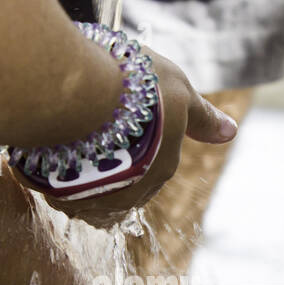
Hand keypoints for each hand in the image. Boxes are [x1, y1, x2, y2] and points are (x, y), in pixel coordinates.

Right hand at [49, 50, 237, 228]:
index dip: (140, 141)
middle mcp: (131, 194)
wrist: (77, 90)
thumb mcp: (179, 90)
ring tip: (71, 141)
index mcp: (163, 169)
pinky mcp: (61, 198)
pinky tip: (53, 150)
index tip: (122, 117)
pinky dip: (59, 177)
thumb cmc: (133, 85)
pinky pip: (61, 194)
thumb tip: (229, 132)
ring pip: (92, 195)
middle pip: (123, 186)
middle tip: (96, 126)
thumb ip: (201, 116)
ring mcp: (94, 199)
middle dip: (114, 165)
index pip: (155, 166)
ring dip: (85, 177)